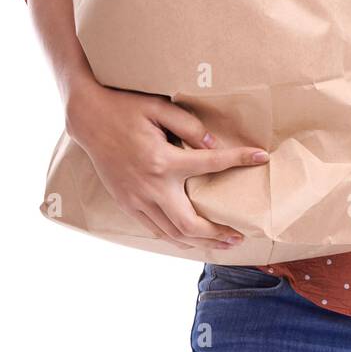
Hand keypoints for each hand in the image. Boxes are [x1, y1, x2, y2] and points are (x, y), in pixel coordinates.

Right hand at [64, 79, 266, 248]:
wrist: (88, 119)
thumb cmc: (125, 108)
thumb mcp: (158, 107)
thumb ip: (188, 125)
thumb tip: (212, 144)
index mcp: (164, 160)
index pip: (211, 164)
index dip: (240, 160)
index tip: (262, 157)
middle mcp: (151, 186)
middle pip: (190, 223)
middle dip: (217, 234)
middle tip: (239, 236)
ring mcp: (136, 199)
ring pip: (172, 233)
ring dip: (199, 242)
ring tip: (222, 244)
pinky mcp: (126, 203)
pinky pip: (154, 229)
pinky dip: (175, 237)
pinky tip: (189, 239)